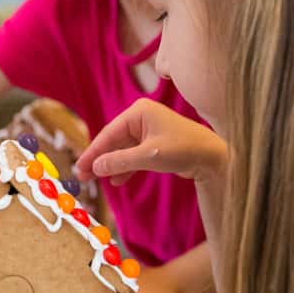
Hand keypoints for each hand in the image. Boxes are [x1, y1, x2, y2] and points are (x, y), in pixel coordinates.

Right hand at [76, 100, 229, 186]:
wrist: (214, 156)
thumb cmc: (184, 150)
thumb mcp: (148, 156)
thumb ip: (119, 161)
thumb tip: (96, 167)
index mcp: (138, 112)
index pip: (108, 133)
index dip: (93, 153)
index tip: (79, 168)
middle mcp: (142, 117)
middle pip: (113, 141)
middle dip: (99, 160)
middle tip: (82, 176)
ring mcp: (149, 130)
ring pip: (122, 149)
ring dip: (111, 165)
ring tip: (96, 180)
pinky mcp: (156, 143)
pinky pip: (134, 155)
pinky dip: (125, 167)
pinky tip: (116, 180)